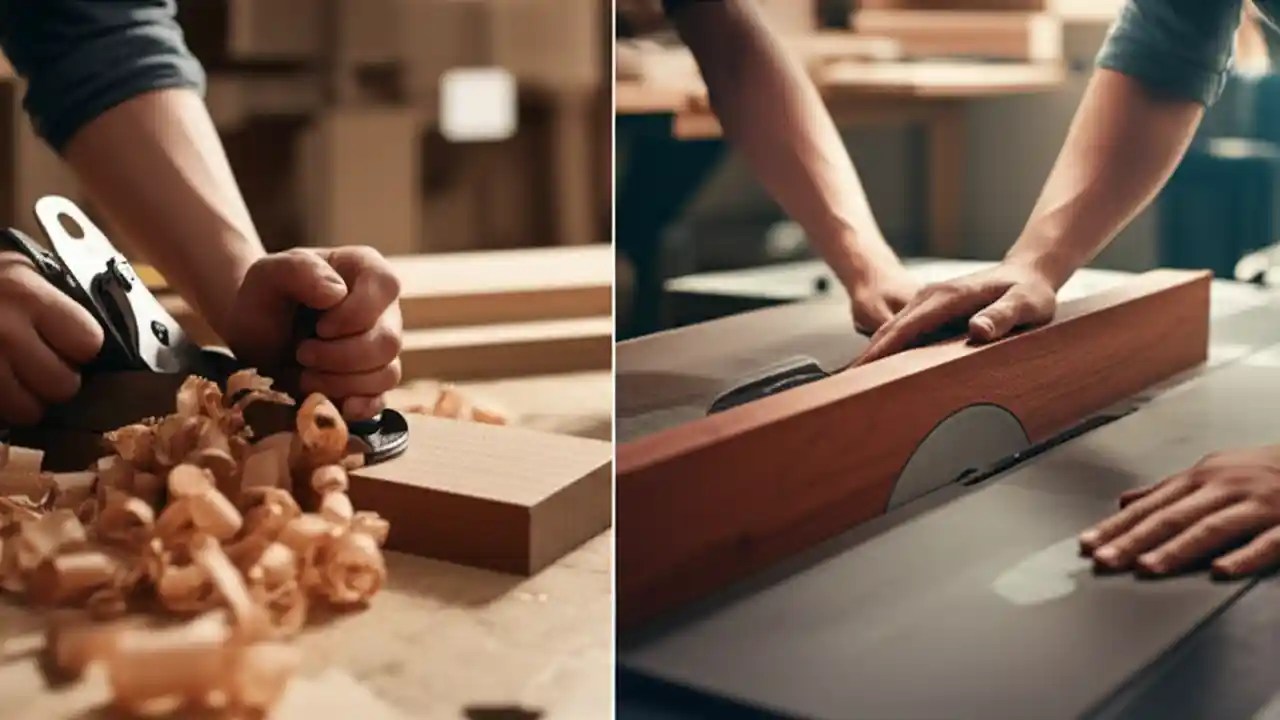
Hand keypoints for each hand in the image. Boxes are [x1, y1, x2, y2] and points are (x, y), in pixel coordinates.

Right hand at [0, 252, 102, 425]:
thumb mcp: (13, 272)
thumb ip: (51, 299)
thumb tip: (91, 339)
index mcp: (25, 293)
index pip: (88, 342)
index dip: (80, 346)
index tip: (67, 342)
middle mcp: (2, 330)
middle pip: (63, 385)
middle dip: (54, 379)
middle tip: (34, 364)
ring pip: (29, 412)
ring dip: (24, 401)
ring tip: (8, 376)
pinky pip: (0, 416)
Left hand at [223, 247, 402, 420]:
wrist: (254, 336)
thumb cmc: (264, 298)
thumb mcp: (268, 274)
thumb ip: (299, 270)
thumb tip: (336, 293)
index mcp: (366, 271)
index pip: (385, 287)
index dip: (355, 314)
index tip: (319, 327)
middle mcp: (384, 310)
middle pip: (387, 341)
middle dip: (340, 356)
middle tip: (302, 354)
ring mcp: (381, 349)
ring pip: (386, 374)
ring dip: (340, 383)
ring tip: (304, 376)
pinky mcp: (372, 383)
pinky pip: (380, 399)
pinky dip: (357, 407)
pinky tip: (337, 406)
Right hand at [857, 261, 1056, 364]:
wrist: (1028, 273)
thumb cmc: (1029, 291)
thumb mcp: (1026, 304)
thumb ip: (1003, 316)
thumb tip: (977, 330)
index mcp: (948, 297)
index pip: (906, 327)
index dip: (883, 349)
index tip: (862, 369)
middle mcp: (932, 297)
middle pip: (891, 328)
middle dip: (868, 355)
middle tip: (847, 384)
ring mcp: (930, 302)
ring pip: (894, 329)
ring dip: (875, 352)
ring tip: (857, 380)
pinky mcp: (933, 310)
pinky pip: (905, 330)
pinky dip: (888, 347)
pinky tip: (882, 365)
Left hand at [1080, 446, 1279, 577]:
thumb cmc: (1261, 472)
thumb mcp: (1212, 473)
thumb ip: (1169, 491)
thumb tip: (1125, 501)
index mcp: (1201, 478)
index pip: (1151, 506)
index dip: (1117, 526)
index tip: (1088, 545)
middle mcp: (1224, 488)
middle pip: (1172, 517)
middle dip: (1134, 539)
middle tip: (1105, 560)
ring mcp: (1258, 504)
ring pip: (1211, 528)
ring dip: (1177, 549)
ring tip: (1147, 567)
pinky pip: (1267, 542)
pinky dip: (1243, 556)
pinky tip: (1220, 572)